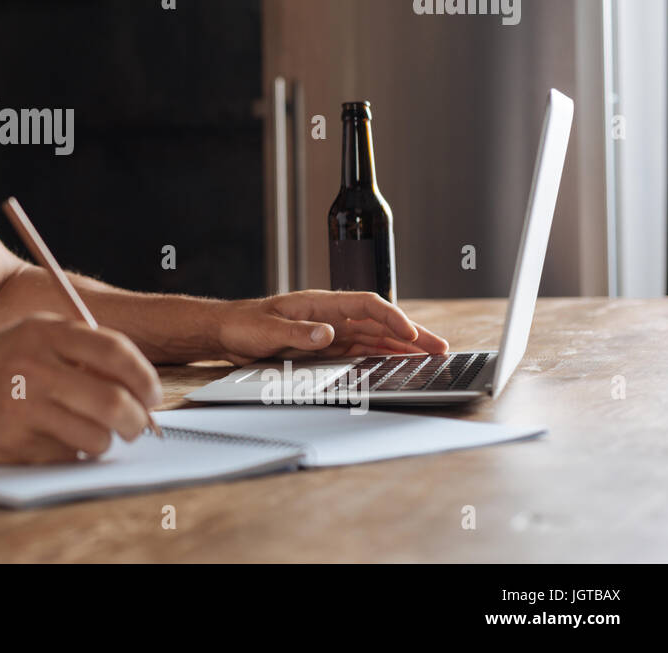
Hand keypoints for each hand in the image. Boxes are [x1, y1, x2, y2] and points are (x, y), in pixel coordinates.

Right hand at [0, 312, 162, 462]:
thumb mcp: (32, 338)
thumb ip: (80, 350)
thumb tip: (140, 385)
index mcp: (46, 333)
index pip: (116, 352)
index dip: (145, 378)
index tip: (152, 396)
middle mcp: (35, 366)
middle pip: (115, 402)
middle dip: (136, 422)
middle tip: (135, 427)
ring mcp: (22, 405)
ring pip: (96, 437)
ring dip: (101, 442)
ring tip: (86, 433)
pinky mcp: (12, 442)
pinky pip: (66, 456)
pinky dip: (68, 453)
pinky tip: (48, 439)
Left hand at [214, 290, 449, 365]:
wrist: (227, 331)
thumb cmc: (244, 324)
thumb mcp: (268, 330)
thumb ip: (299, 332)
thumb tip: (329, 333)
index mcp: (320, 303)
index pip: (365, 305)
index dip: (391, 317)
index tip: (410, 333)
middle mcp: (330, 315)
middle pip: (379, 321)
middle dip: (410, 333)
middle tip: (440, 348)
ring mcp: (330, 331)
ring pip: (374, 337)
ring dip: (402, 347)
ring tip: (430, 357)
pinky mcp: (326, 347)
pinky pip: (361, 350)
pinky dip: (382, 356)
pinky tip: (398, 363)